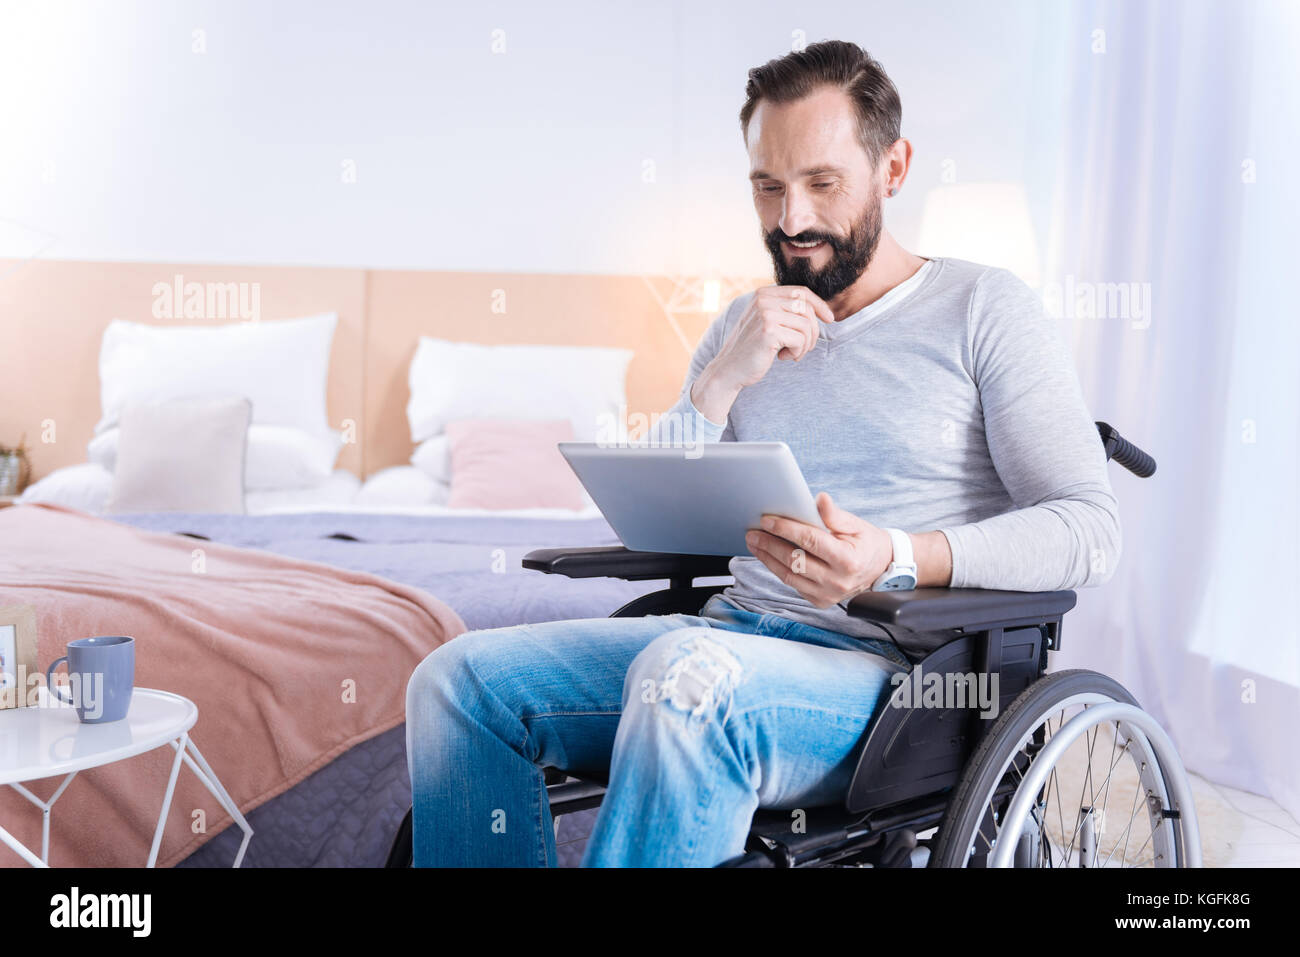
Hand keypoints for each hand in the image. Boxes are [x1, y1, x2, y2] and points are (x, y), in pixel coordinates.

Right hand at [706, 285, 836, 392]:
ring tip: (791, 353)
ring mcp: (765, 313)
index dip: (819, 305)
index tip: (830, 319)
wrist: (729, 369)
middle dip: (812, 330)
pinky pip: (800, 339)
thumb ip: (785, 311)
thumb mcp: (767, 323)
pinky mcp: (769, 330)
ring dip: (805, 344)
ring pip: (806, 325)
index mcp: (763, 294)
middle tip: (802, 348)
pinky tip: (782, 358)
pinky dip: (797, 352)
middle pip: (807, 308)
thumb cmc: (752, 349)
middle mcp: (763, 299)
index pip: (801, 292)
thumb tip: (821, 310)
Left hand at [744, 492, 893, 608]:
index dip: (786, 529)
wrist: (879, 568)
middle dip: (769, 544)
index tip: (767, 520)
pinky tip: (767, 556)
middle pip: (794, 560)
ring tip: (754, 543)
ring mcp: (828, 595)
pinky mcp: (820, 601)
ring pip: (789, 576)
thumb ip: (835, 514)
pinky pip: (793, 584)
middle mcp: (837, 582)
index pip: (810, 541)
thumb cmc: (866, 542)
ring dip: (767, 558)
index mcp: (848, 560)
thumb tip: (819, 499)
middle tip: (752, 532)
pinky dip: (777, 569)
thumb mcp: (855, 524)